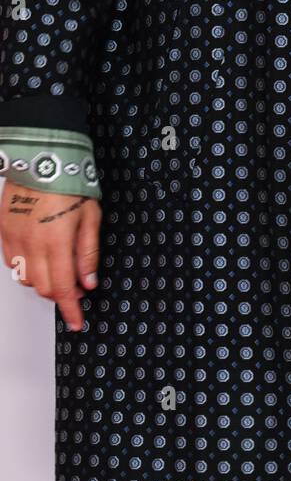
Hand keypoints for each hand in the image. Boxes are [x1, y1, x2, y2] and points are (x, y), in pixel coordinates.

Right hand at [1, 182, 100, 330]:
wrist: (41, 159)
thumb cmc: (70, 184)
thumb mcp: (91, 217)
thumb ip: (88, 253)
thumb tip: (89, 282)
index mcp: (56, 242)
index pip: (62, 289)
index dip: (70, 309)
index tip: (76, 322)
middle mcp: (31, 244)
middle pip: (42, 288)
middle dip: (60, 293)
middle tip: (75, 284)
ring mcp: (14, 239)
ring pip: (25, 278)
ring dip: (43, 279)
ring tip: (57, 264)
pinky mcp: (3, 231)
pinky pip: (12, 262)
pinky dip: (26, 266)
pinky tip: (38, 255)